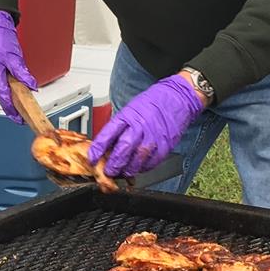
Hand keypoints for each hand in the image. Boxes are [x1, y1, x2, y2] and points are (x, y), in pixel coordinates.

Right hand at [0, 11, 35, 122]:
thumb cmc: (0, 38)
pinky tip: (1, 81)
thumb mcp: (15, 57)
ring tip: (12, 89)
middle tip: (20, 106)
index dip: (12, 110)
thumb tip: (32, 86)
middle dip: (8, 102)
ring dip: (1, 92)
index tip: (18, 118)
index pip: (3, 97)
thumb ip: (23, 74)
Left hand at [90, 74, 205, 178]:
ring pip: (137, 158)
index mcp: (128, 116)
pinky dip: (143, 168)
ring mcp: (153, 136)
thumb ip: (120, 127)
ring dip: (128, 169)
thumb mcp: (130, 110)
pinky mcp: (165, 145)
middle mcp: (140, 126)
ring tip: (123, 172)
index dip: (98, 149)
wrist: (177, 98)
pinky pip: (152, 162)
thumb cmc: (152, 104)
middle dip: (113, 164)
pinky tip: (139, 167)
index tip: (92, 159)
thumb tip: (106, 146)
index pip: (108, 134)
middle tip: (108, 171)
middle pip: (123, 148)